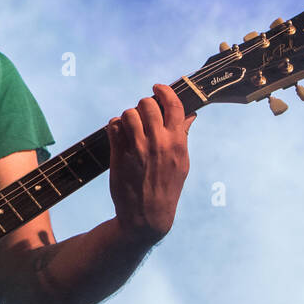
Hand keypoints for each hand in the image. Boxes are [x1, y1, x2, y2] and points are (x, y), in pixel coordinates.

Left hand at [107, 83, 194, 246]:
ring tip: (130, 127)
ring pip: (128, 113)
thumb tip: (190, 115)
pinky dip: (115, 126)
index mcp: (177, 143)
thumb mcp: (182, 163)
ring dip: (128, 116)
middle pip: (147, 104)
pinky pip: (114, 126)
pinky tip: (119, 133)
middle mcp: (158, 142)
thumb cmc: (166, 188)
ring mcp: (137, 148)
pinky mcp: (119, 155)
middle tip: (142, 114)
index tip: (157, 87)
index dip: (164, 91)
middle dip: (143, 105)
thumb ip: (182, 137)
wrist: (146, 216)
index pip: (173, 105)